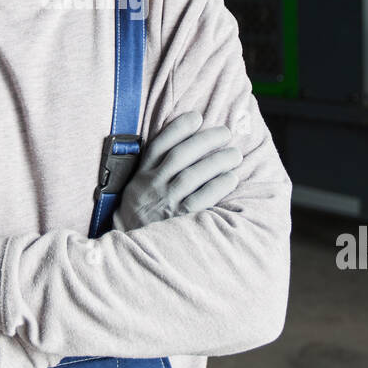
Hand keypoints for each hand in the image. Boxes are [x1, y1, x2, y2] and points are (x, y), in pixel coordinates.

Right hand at [111, 111, 242, 231]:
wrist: (132, 250)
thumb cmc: (142, 214)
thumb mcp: (138, 188)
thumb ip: (154, 168)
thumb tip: (183, 144)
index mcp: (142, 175)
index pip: (159, 145)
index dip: (178, 128)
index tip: (197, 117)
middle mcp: (152, 186)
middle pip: (181, 155)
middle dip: (205, 140)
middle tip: (225, 133)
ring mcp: (165, 202)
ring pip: (193, 175)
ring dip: (217, 161)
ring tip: (235, 154)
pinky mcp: (179, 220)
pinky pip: (202, 199)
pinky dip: (218, 186)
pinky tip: (231, 178)